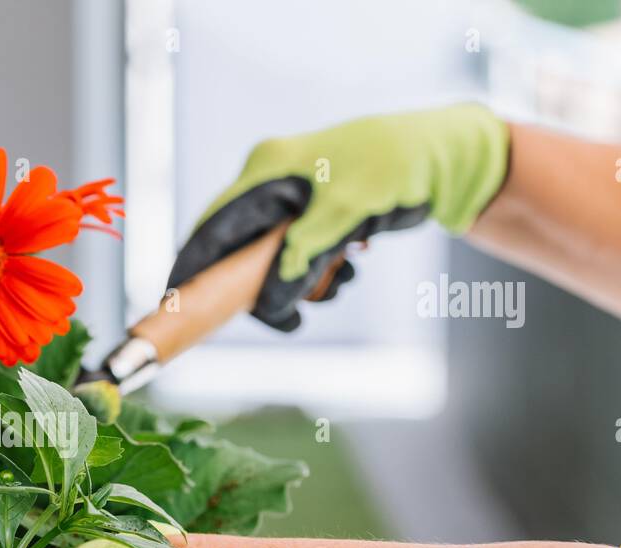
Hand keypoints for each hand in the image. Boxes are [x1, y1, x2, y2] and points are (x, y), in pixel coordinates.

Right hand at [167, 103, 509, 330]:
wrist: (446, 156)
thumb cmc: (394, 171)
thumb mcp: (344, 217)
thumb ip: (300, 262)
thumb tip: (267, 306)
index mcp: (265, 172)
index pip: (209, 229)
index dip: (190, 271)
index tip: (174, 309)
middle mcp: (270, 182)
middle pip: (239, 251)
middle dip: (261, 288)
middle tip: (290, 319)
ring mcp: (292, 197)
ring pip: (271, 259)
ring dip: (297, 284)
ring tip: (337, 286)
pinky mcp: (313, 211)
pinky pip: (297, 254)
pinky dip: (315, 273)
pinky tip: (345, 272)